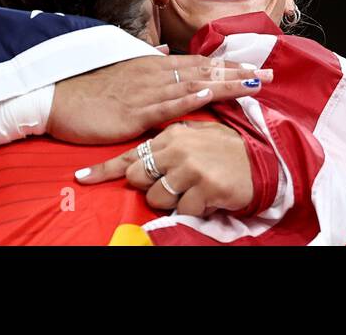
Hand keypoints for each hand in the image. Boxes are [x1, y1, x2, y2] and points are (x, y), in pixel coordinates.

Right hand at [49, 54, 271, 144]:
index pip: (200, 64)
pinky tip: (209, 93)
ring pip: (194, 85)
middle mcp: (154, 74)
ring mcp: (145, 92)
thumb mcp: (123, 71)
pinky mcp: (133, 112)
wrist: (57, 98)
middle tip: (271, 76)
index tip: (256, 69)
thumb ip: (146, 63)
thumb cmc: (89, 88)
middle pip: (206, 71)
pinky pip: (166, 105)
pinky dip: (189, 97)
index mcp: (153, 66)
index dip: (229, 67)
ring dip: (227, 84)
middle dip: (239, 74)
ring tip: (254, 83)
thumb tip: (163, 53)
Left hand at [75, 120, 253, 215]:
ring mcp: (190, 167)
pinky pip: (182, 210)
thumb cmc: (227, 150)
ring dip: (172, 201)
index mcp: (172, 134)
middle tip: (174, 184)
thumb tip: (142, 157)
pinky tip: (207, 197)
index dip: (104, 168)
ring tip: (193, 190)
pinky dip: (193, 209)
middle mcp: (177, 148)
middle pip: (138, 178)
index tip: (81, 177)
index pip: (131, 153)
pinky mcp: (203, 187)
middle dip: (150, 187)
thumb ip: (169, 142)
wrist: (264, 161)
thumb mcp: (195, 137)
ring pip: (156, 197)